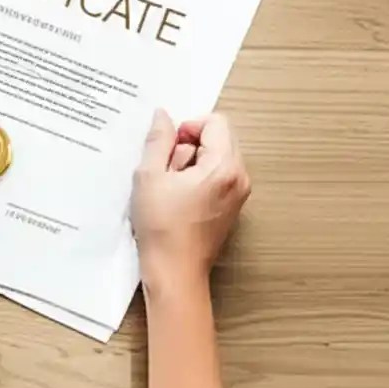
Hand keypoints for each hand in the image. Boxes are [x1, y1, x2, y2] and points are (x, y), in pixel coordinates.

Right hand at [132, 110, 250, 295]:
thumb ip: (158, 140)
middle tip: (167, 169)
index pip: (215, 122)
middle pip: (219, 138)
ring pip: (217, 158)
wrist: (175, 271)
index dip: (188, 127)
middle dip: (190, 145)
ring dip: (192, 163)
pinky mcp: (232, 207)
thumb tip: (163, 116)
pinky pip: (218, 177)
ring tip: (171, 186)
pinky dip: (198, 179)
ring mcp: (239, 194)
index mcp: (224, 166)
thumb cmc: (162, 228)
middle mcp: (239, 177)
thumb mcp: (149, 175)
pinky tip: (178, 198)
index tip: (168, 147)